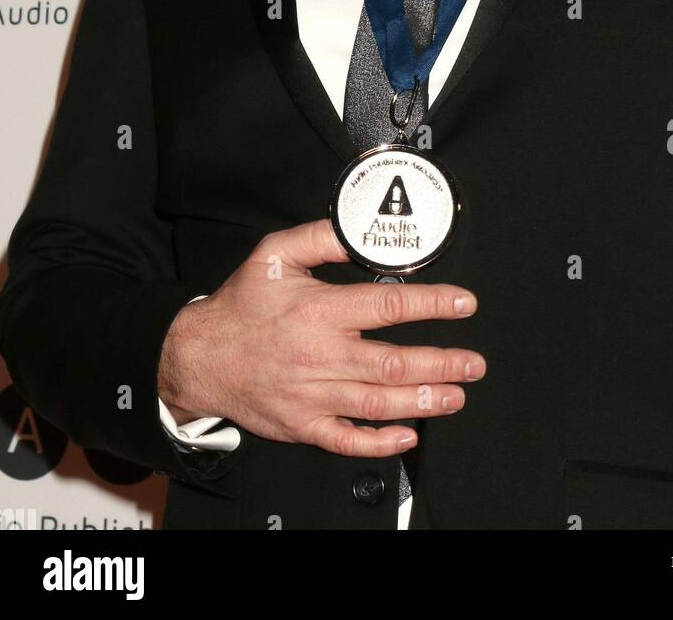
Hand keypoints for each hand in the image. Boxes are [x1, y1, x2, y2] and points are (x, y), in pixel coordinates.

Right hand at [157, 218, 485, 455]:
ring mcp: (313, 396)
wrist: (198, 356)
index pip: (389, 305)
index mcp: (320, 312)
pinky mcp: (303, 425)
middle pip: (394, 364)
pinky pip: (347, 441)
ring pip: (380, 404)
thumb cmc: (240, 306)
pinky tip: (407, 435)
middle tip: (473, 362)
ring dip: (425, 401)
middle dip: (442, 363)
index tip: (463, 303)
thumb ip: (321, 237)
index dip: (433, 303)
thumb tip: (360, 230)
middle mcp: (321, 356)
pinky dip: (380, 443)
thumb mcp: (276, 254)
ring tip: (456, 394)